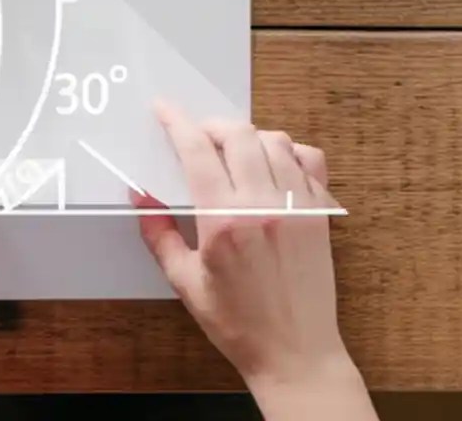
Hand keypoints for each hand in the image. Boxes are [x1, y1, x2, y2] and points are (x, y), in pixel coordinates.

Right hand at [135, 101, 375, 419]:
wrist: (294, 352)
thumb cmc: (238, 324)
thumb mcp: (185, 281)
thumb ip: (160, 234)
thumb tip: (141, 196)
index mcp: (224, 221)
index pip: (197, 152)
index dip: (177, 123)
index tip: (165, 109)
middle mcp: (264, 205)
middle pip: (238, 134)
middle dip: (211, 124)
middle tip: (197, 133)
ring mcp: (298, 206)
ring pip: (275, 140)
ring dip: (249, 136)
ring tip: (233, 150)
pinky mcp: (320, 214)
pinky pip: (310, 161)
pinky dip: (290, 151)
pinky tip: (275, 164)